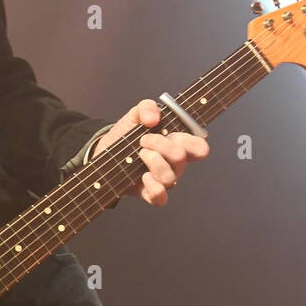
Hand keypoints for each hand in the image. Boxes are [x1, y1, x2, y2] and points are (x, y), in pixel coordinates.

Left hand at [91, 99, 208, 206]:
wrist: (106, 150)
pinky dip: (153, 187)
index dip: (191, 142)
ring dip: (153, 161)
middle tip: (143, 140)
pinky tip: (142, 176)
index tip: (171, 133)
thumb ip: (147, 107)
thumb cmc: (128, 134)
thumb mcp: (136, 114)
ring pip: (169, 177)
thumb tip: (153, 119)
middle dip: (160, 145)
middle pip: (180, 158)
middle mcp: (175, 164)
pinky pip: (160, 198)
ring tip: (140, 153)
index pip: (200, 148)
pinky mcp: (149, 192)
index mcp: (178, 144)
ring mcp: (163, 179)